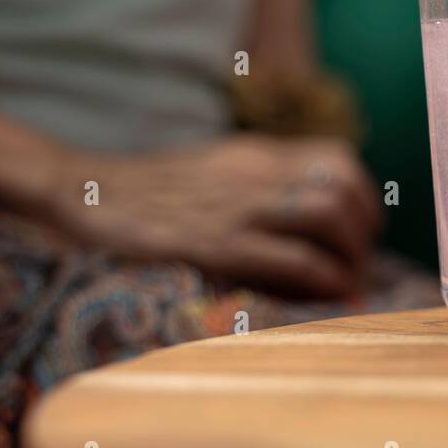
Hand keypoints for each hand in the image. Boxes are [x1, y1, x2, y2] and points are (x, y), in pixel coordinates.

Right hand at [48, 135, 382, 297]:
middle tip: (356, 263)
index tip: (360, 229)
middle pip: (343, 186)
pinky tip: (326, 294)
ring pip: (328, 215)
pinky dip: (322, 278)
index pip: (338, 158)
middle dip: (363, 230)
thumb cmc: (152, 190)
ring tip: (344, 281)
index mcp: (256, 153)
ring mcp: (236, 207)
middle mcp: (255, 172)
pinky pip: (293, 257)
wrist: (83, 190)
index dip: (362, 196)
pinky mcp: (216, 244)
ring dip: (349, 254)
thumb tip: (318, 210)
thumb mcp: (217, 167)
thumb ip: (264, 180)